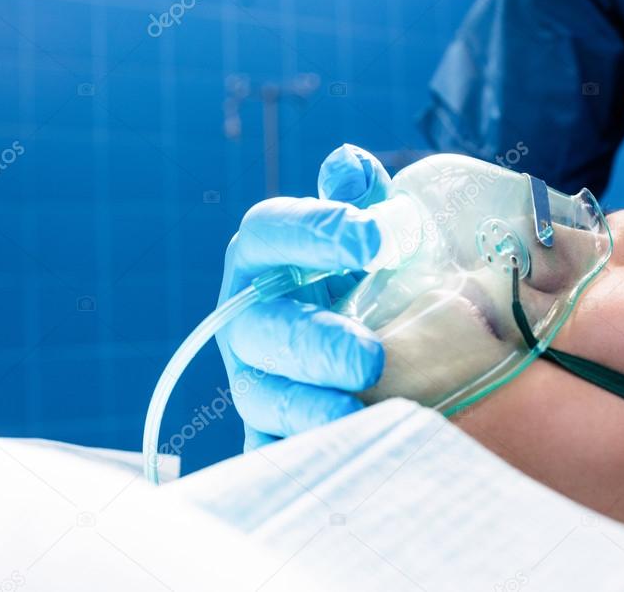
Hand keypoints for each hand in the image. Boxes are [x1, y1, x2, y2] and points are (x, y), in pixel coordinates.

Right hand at [216, 144, 392, 449]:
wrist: (367, 348)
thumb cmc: (361, 282)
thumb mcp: (365, 239)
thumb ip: (359, 202)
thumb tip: (349, 167)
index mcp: (266, 260)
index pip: (270, 233)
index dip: (313, 230)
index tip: (373, 237)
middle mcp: (250, 320)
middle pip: (263, 327)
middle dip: (314, 341)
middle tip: (370, 355)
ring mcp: (257, 380)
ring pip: (264, 396)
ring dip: (306, 408)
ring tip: (354, 415)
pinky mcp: (271, 434)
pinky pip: (275, 452)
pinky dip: (303, 457)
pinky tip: (344, 454)